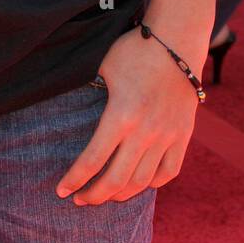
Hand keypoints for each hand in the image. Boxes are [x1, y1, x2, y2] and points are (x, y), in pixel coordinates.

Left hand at [55, 26, 199, 204]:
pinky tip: (138, 183)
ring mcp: (167, 136)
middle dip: (94, 195)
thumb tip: (60, 102)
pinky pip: (169, 172)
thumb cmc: (134, 50)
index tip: (61, 190)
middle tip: (79, 200)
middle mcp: (145, 131)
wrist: (177, 41)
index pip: (93, 159)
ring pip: (142, 181)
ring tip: (105, 195)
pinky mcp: (183, 135)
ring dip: (121, 194)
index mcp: (121, 115)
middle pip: (116, 179)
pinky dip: (152, 184)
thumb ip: (87, 91)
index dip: (75, 179)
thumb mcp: (102, 66)